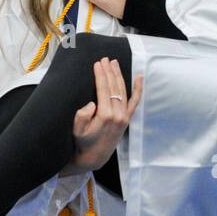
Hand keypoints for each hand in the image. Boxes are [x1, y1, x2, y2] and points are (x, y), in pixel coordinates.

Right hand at [67, 58, 143, 173]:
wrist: (94, 156)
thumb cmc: (83, 142)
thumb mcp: (76, 130)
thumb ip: (82, 116)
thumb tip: (92, 103)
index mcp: (105, 116)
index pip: (104, 89)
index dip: (101, 75)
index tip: (97, 63)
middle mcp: (118, 115)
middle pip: (114, 87)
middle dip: (109, 71)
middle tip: (105, 59)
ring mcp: (124, 116)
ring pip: (123, 91)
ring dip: (119, 76)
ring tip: (114, 63)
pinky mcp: (127, 119)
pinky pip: (135, 101)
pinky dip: (138, 89)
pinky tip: (140, 77)